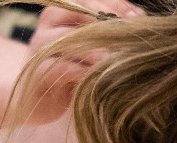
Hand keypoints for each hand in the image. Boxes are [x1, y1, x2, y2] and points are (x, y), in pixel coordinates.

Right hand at [16, 0, 144, 124]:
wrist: (36, 99)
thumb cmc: (70, 70)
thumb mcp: (91, 46)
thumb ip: (110, 31)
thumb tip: (140, 17)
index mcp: (62, 10)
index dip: (117, 6)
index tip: (139, 19)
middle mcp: (49, 23)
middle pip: (84, 14)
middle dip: (112, 27)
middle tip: (135, 39)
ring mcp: (42, 46)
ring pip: (75, 39)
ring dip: (101, 50)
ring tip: (122, 61)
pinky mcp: (38, 71)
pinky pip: (65, 67)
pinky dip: (86, 72)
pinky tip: (103, 78)